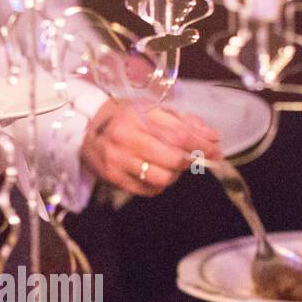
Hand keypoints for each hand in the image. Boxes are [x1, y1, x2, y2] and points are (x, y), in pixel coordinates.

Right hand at [82, 99, 221, 197]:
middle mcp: (126, 136)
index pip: (179, 134)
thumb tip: (214, 139)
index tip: (215, 151)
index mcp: (139, 114)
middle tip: (189, 158)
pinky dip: (158, 185)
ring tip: (170, 166)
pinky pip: (148, 190)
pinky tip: (154, 173)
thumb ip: (186, 123)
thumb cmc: (127, 118)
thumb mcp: (154, 111)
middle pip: (172, 158)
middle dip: (188, 161)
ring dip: (174, 174)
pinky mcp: (113, 178)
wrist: (86, 130)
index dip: (201, 145)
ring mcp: (118, 159)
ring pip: (162, 178)